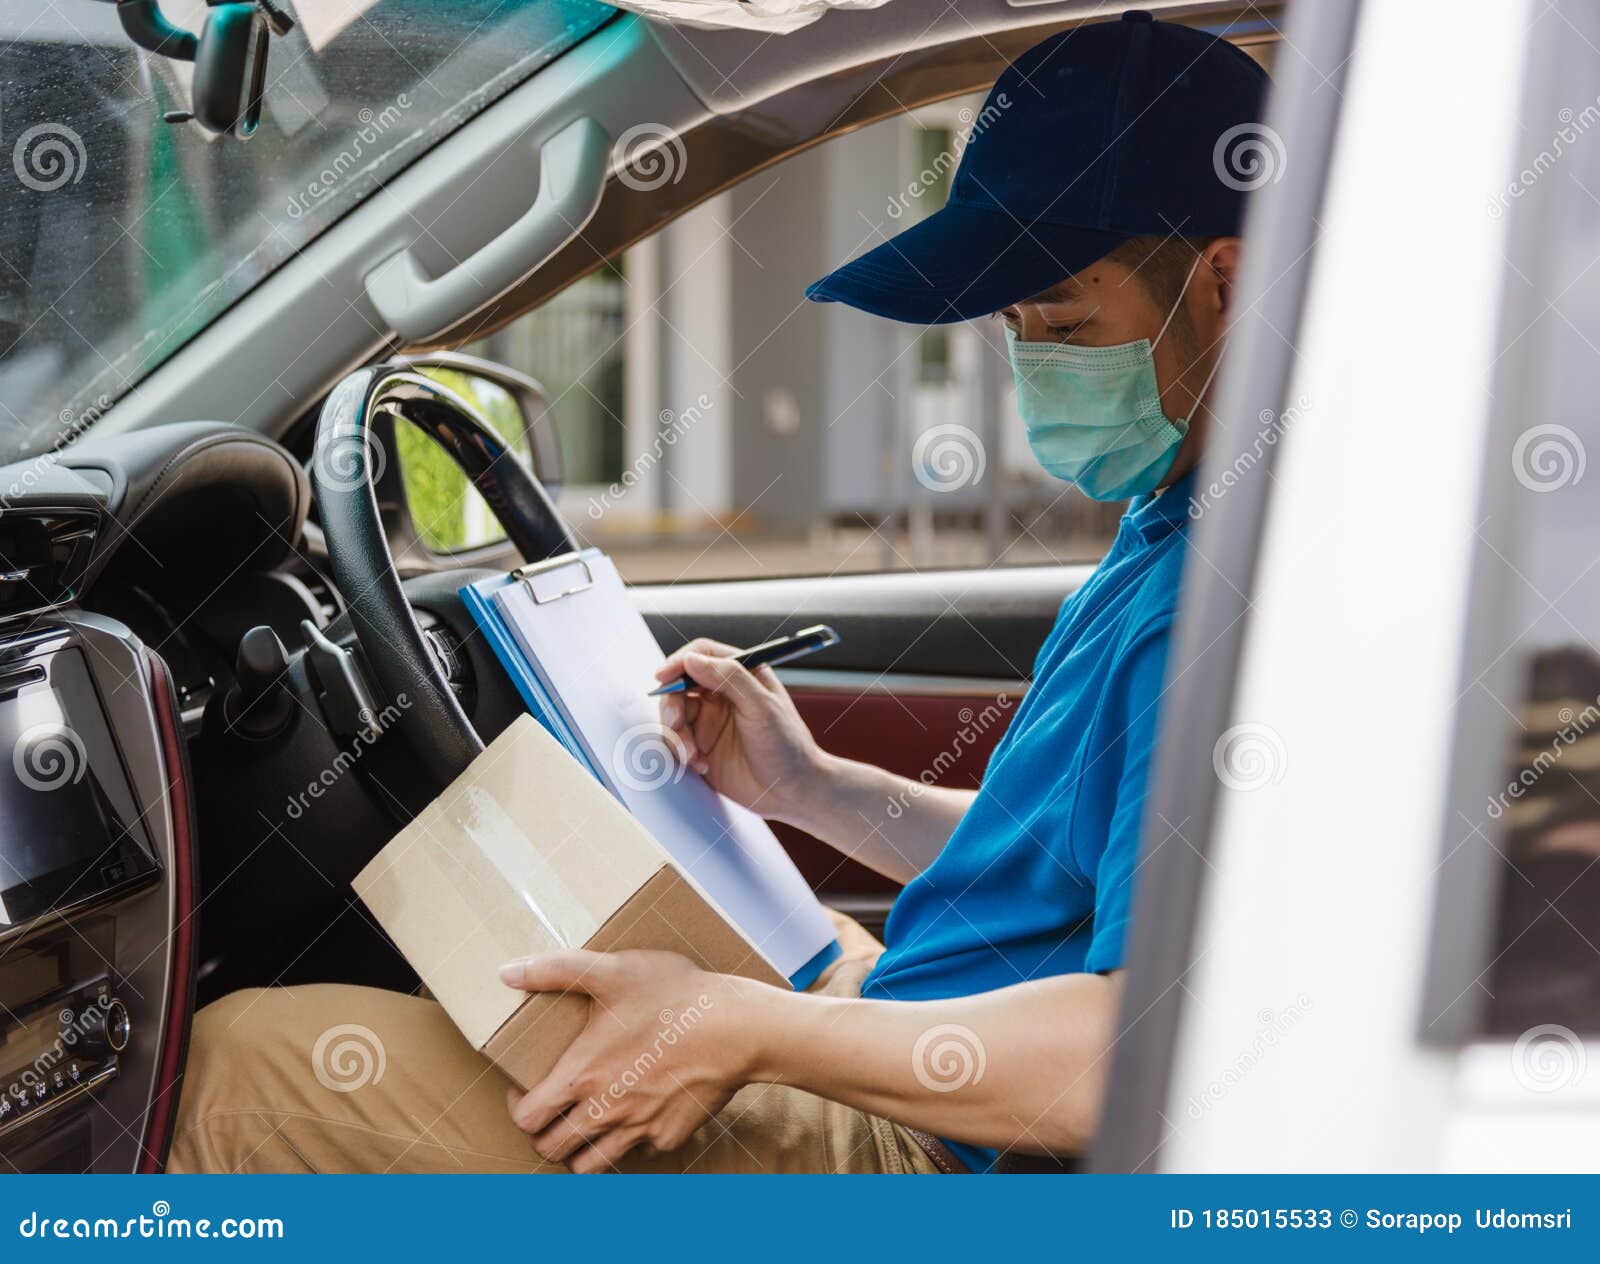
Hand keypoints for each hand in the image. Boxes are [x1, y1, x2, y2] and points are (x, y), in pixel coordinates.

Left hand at [500, 949, 766, 1173]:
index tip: (526, 1090)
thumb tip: (505, 972)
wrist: (735, 1026)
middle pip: (552, 1149)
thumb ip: (555, 970)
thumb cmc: (672, 995)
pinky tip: (639, 1111)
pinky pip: (639, 1151)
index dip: (518, 1108)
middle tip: (554, 1110)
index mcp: (582, 1074)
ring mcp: (638, 1128)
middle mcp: (605, 1110)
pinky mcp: (669, 1135)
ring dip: (581, 1149)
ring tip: (586, 1123)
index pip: (526, 1118)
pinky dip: (633, 1140)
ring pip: (590, 1165)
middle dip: (545, 1134)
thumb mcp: (612, 970)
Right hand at [654, 637, 829, 824]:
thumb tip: (693, 660)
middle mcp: (723, 694)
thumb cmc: (788, 747)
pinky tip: (702, 766)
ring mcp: (710, 721)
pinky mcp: (702, 747)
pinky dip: (681, 753)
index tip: (664, 677)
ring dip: (676, 735)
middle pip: (679, 685)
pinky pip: (676, 742)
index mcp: (742, 675)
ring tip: (693, 756)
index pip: (702, 655)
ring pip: (674, 715)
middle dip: (672, 704)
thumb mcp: (762, 707)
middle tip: (675, 724)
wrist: (793, 793)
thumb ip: (730, 679)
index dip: (679, 662)